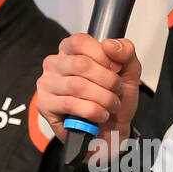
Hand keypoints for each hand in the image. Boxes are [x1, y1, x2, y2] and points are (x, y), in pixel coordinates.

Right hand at [37, 33, 141, 160]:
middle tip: (116, 91)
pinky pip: (69, 104)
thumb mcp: (128, 71)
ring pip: (77, 86)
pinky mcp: (44, 105)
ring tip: (110, 105)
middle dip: (107, 81)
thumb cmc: (114, 98)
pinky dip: (91, 111)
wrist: (112, 129)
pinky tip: (99, 115)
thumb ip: (125, 51)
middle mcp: (55, 64)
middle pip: (80, 64)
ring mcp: (47, 84)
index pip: (80, 42)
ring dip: (102, 98)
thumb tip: (109, 44)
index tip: (116, 69)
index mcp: (70, 50)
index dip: (103, 56)